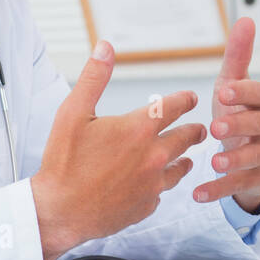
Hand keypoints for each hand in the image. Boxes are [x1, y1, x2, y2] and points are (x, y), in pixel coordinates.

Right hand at [31, 40, 207, 259]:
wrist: (59, 212)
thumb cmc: (63, 162)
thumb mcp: (73, 113)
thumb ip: (94, 78)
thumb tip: (105, 47)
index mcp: (138, 129)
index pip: (174, 107)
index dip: (184, 100)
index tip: (191, 98)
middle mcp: (153, 155)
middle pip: (187, 137)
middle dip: (194, 130)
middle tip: (199, 128)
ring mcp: (153, 183)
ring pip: (181, 167)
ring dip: (184, 159)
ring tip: (187, 157)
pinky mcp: (148, 206)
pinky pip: (162, 192)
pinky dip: (160, 186)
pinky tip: (155, 184)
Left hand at [195, 16, 259, 212]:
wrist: (256, 157)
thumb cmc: (241, 113)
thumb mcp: (235, 86)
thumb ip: (238, 56)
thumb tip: (245, 19)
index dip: (243, 93)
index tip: (222, 91)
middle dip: (240, 126)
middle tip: (215, 128)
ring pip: (257, 157)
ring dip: (235, 160)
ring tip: (214, 162)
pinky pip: (243, 185)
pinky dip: (221, 190)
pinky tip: (199, 194)